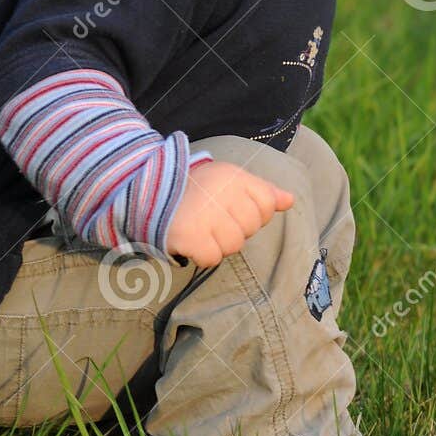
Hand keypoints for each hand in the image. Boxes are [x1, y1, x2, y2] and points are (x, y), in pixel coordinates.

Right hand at [165, 160, 293, 268]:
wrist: (146, 193)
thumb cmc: (195, 189)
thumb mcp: (229, 181)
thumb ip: (263, 191)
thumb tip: (290, 201)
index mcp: (234, 176)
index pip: (267, 204)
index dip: (254, 213)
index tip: (232, 208)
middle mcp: (222, 192)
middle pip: (251, 228)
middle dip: (234, 229)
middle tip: (212, 218)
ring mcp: (206, 215)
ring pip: (234, 246)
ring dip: (218, 244)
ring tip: (202, 229)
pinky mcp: (191, 236)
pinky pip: (213, 258)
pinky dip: (203, 255)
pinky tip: (192, 241)